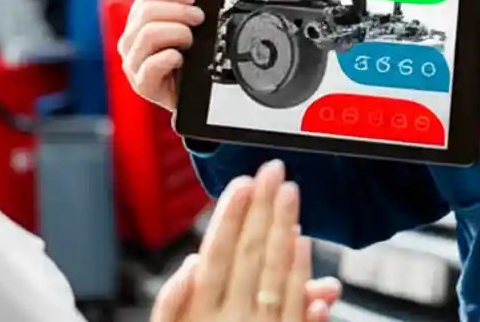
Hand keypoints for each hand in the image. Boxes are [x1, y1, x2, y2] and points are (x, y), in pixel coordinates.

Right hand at [118, 0, 205, 110]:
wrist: (187, 97)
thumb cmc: (185, 64)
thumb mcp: (183, 33)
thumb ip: (184, 15)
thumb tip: (196, 1)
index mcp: (139, 22)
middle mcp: (130, 40)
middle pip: (148, 11)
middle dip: (180, 11)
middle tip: (198, 19)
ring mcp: (132, 63)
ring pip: (149, 33)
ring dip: (177, 33)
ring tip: (190, 42)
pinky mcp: (141, 84)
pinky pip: (152, 64)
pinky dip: (170, 58)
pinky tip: (180, 59)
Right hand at [151, 160, 341, 321]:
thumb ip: (173, 303)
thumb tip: (191, 264)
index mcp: (197, 316)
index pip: (217, 255)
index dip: (230, 217)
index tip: (242, 184)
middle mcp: (229, 321)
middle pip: (248, 256)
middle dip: (261, 210)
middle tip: (273, 171)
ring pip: (275, 274)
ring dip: (283, 230)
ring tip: (291, 194)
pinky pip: (295, 309)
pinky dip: (301, 275)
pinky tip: (305, 245)